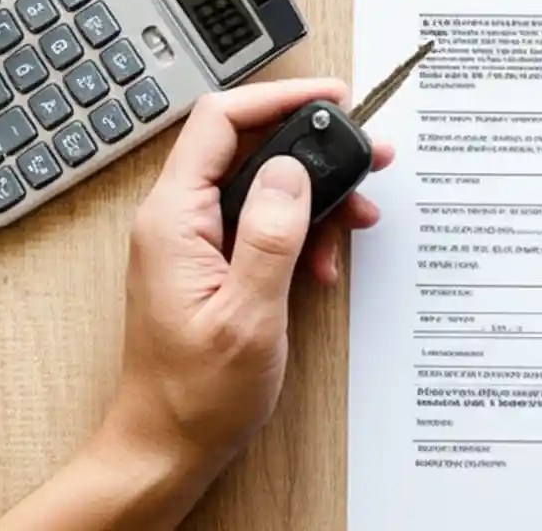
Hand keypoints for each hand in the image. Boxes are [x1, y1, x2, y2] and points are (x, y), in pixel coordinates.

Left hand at [0, 79, 393, 530]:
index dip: (280, 97)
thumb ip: (270, 235)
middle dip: (316, 148)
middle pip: (251, 148)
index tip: (334, 99)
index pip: (222, 122)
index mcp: (175, 219)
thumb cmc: (197, 392)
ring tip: (360, 216)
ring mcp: (198, 240)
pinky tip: (323, 265)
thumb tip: (292, 168)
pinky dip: (304, 234)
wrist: (170, 444)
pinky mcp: (216, 262)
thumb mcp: (247, 314)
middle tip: (371, 156)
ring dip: (317, 197)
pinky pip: (266, 224)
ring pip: (267, 187)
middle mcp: (181, 219)